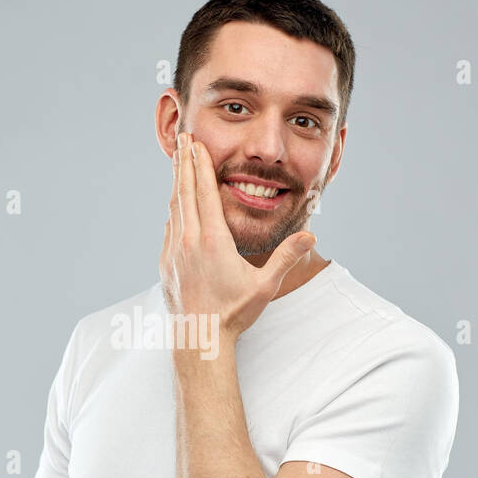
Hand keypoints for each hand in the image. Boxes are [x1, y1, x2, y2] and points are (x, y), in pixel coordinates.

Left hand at [159, 131, 314, 343]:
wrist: (199, 339)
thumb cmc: (233, 313)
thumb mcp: (265, 285)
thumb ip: (287, 257)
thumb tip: (311, 236)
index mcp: (212, 240)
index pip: (205, 192)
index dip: (201, 164)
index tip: (197, 143)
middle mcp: (189, 241)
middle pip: (185, 192)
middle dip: (185, 163)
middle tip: (182, 138)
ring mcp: (174, 251)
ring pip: (173, 208)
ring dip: (177, 183)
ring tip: (178, 163)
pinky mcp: (166, 263)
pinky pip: (169, 228)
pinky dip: (173, 210)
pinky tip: (176, 204)